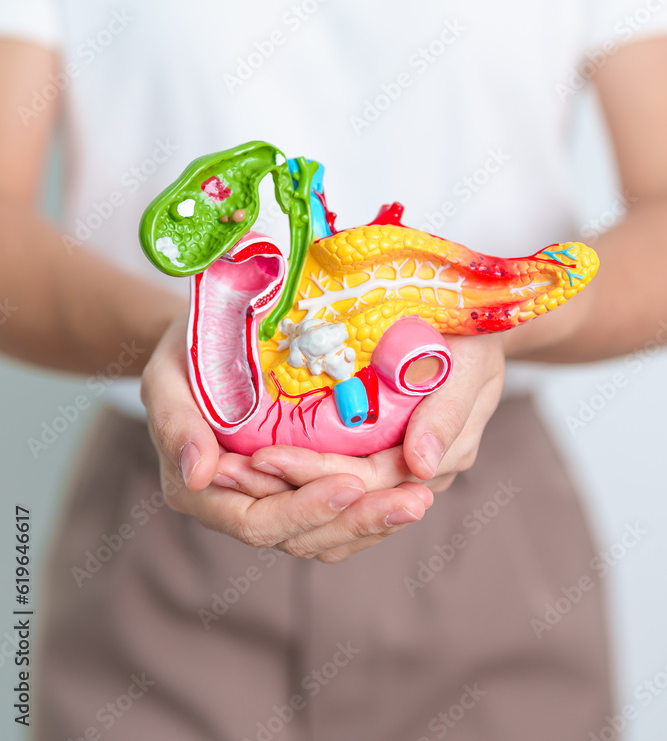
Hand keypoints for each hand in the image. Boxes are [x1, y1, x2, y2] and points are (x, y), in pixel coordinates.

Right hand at [140, 314, 432, 561]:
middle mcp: (232, 507)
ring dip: (373, 522)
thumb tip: (199, 473)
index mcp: (198, 488)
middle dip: (357, 521)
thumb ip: (175, 420)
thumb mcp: (168, 373)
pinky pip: (333, 519)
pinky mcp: (295, 491)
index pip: (256, 521)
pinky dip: (369, 510)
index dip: (304, 509)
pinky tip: (409, 489)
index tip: (351, 483)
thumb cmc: (185, 350)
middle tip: (413, 500)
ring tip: (420, 499)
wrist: (202, 341)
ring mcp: (267, 503)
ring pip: (323, 537)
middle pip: (300, 539)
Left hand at [247, 333, 505, 497]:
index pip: (363, 485)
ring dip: (277, 497)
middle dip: (280, 492)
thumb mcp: (471, 365)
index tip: (261, 457)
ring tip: (226, 475)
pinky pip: (325, 495)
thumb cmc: (475, 337)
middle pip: (338, 508)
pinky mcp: (366, 461)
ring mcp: (386, 475)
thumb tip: (422, 467)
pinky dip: (288, 487)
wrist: (475, 325)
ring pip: (327, 515)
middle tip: (226, 471)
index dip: (311, 476)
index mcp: (434, 462)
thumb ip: (447, 414)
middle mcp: (407, 481)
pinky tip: (250, 469)